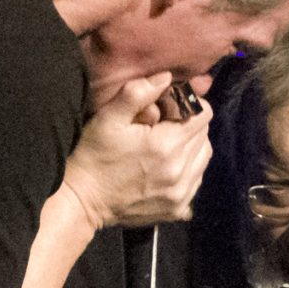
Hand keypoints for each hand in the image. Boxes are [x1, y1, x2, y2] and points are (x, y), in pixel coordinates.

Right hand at [61, 72, 213, 229]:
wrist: (83, 201)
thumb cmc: (93, 155)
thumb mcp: (108, 117)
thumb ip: (138, 92)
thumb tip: (166, 78)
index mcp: (166, 145)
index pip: (203, 114)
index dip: (188, 105)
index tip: (169, 108)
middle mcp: (180, 171)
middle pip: (205, 136)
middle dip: (189, 126)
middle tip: (163, 127)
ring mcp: (181, 194)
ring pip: (203, 159)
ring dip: (191, 148)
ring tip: (166, 147)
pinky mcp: (177, 209)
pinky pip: (196, 182)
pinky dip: (188, 171)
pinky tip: (166, 169)